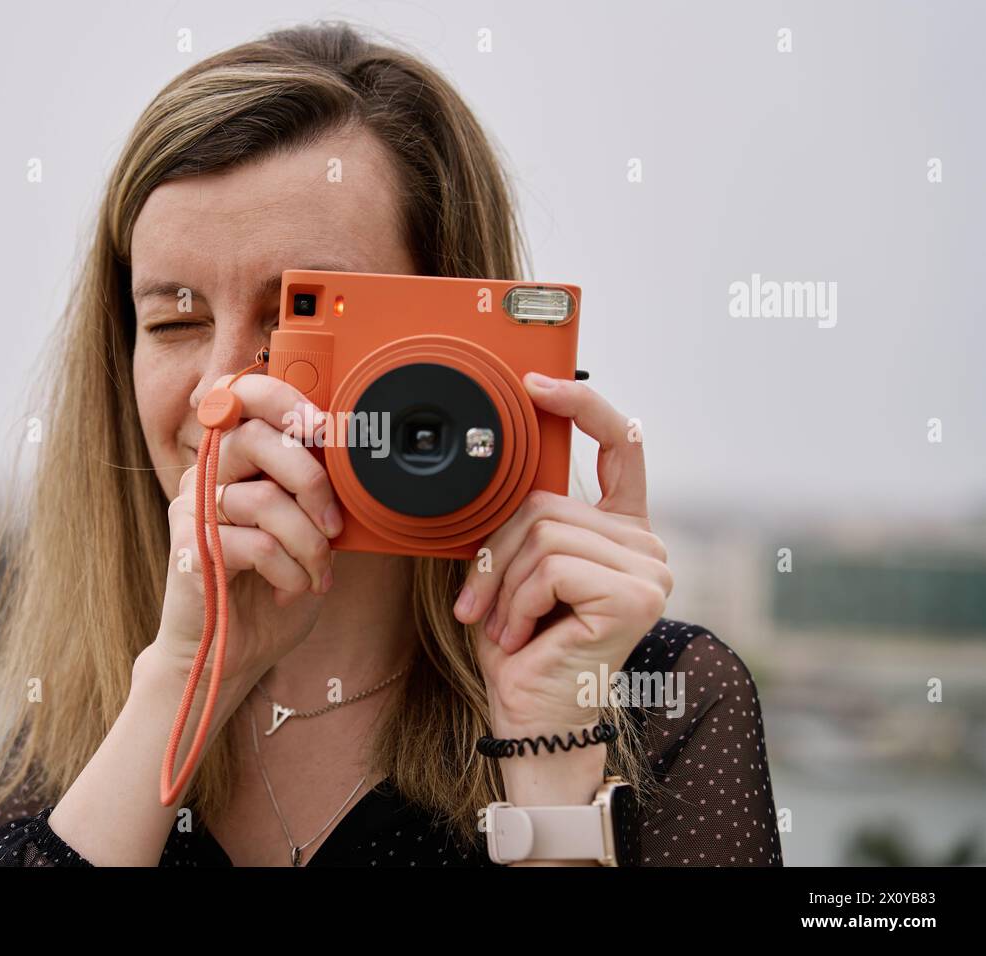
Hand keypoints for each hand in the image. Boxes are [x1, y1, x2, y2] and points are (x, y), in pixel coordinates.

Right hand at [151, 373, 341, 694]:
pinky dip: (291, 573)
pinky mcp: (191, 551)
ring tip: (318, 571)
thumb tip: (357, 453)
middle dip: (311, 480)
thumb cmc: (273, 585)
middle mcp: (206, 474)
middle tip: (334, 522)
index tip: (323, 426)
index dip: (282, 398)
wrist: (231, 651)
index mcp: (232, 457)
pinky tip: (294, 591)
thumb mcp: (307, 528)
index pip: (242, 396)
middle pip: (257, 439)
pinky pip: (258, 546)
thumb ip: (317, 488)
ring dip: (309, 542)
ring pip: (264, 499)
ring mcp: (192, 510)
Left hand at [452, 374, 672, 736]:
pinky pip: (551, 565)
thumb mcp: (512, 568)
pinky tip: (523, 636)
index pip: (620, 445)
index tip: (537, 383)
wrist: (530, 714)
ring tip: (504, 626)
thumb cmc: (519, 645)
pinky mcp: (635, 594)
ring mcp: (648, 568)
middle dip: (495, 552)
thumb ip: (522, 521)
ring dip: (502, 585)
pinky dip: (518, 601)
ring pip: (542, 533)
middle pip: (547, 502)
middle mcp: (644, 543)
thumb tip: (495, 469)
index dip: (583, 406)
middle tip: (477, 603)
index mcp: (618, 529)